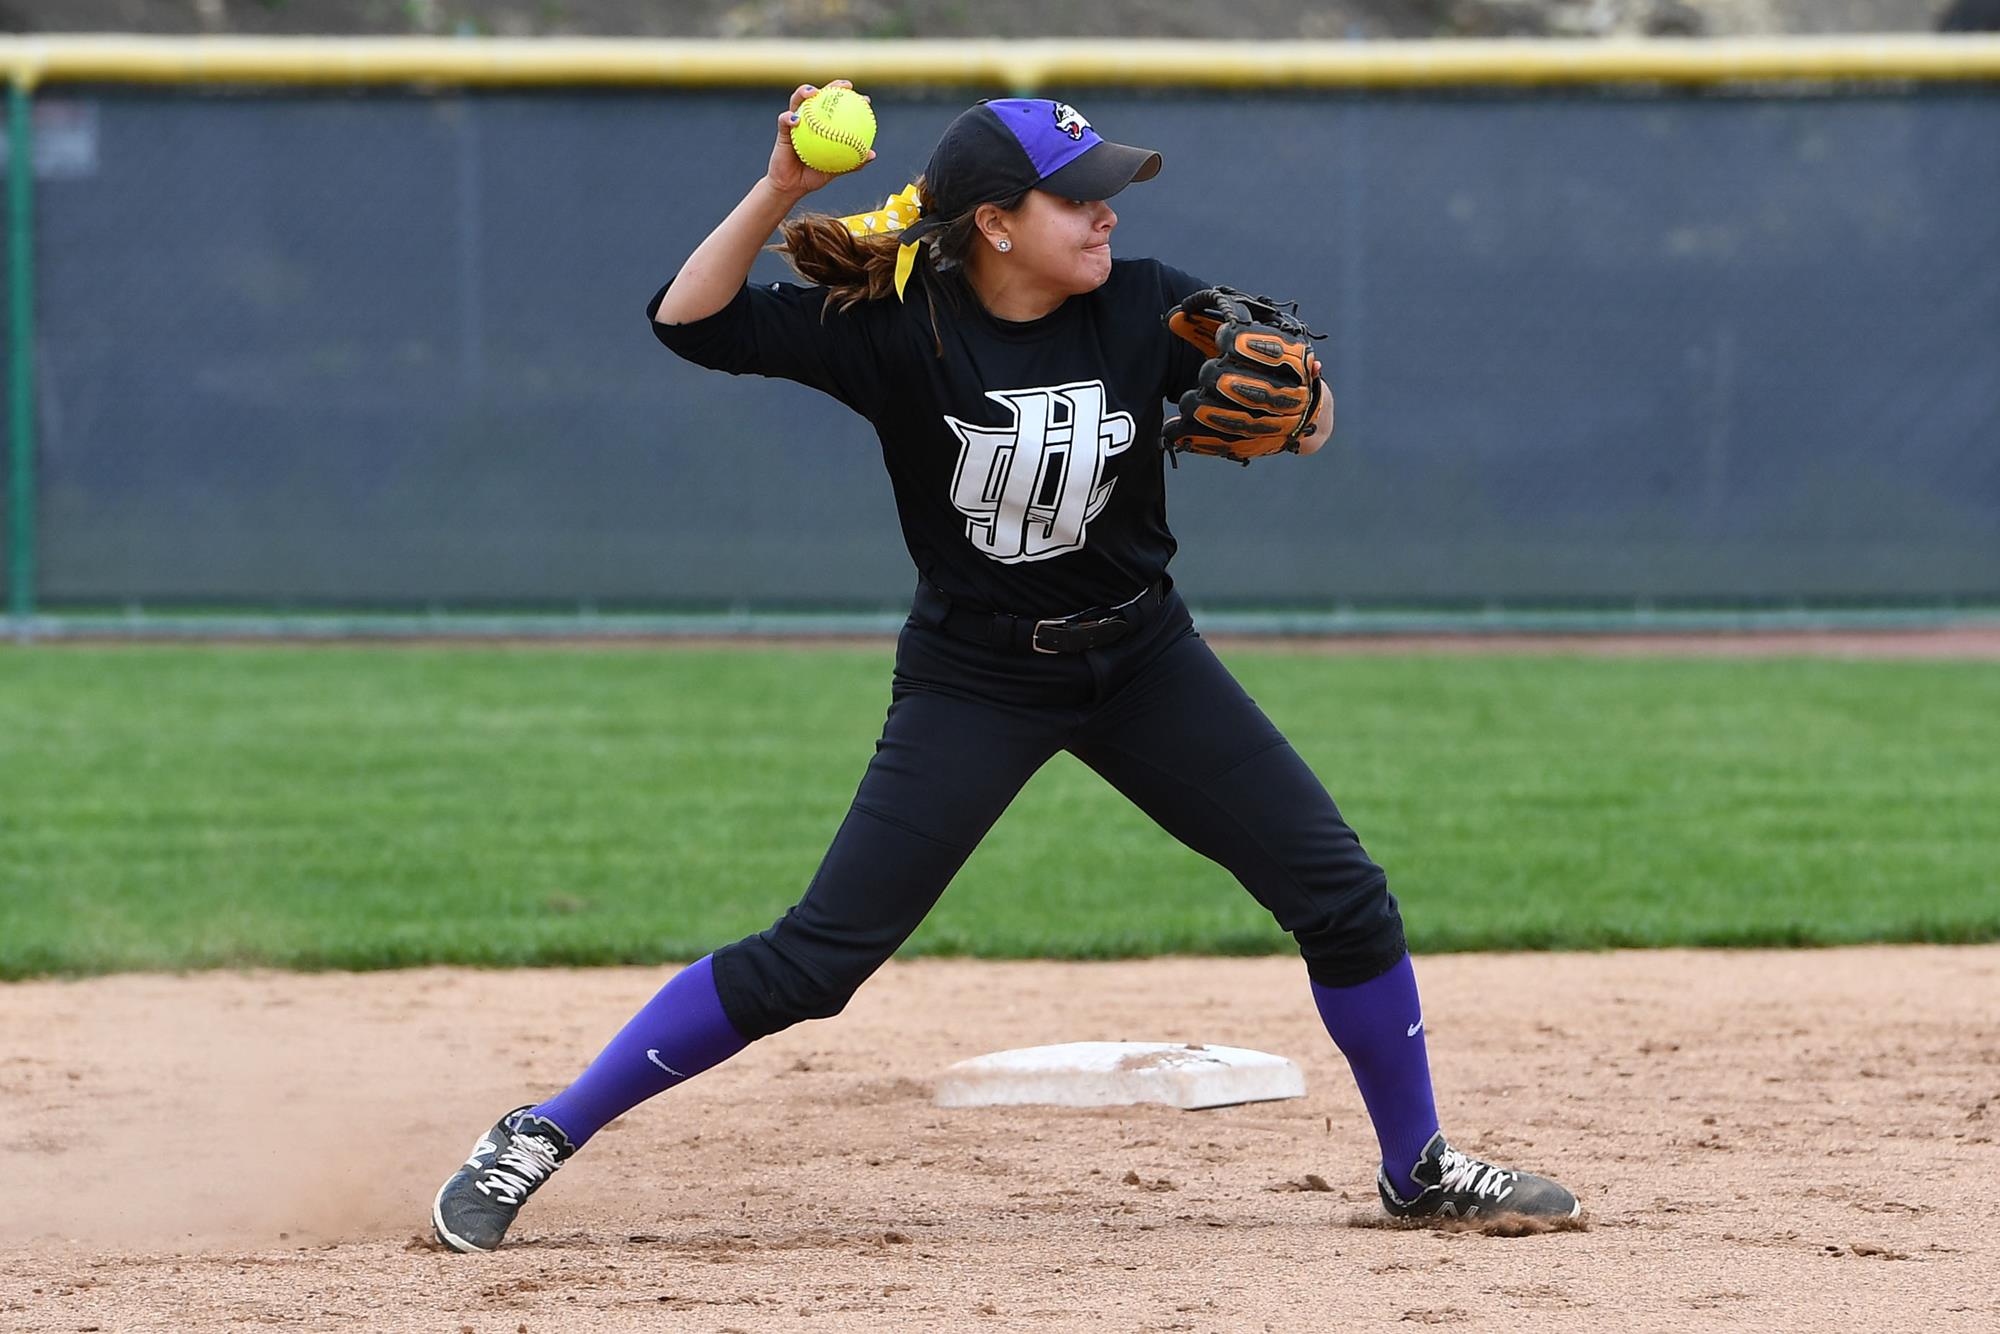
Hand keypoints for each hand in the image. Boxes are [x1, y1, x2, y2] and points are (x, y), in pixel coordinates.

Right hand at [764, 79, 876, 199]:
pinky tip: (796, 120)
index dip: (853, 100)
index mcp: (824, 126)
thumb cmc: (813, 176)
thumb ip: (852, 163)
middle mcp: (810, 120)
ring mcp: (795, 123)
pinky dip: (789, 118)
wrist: (791, 187)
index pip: (838, 108)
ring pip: (798, 100)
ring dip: (804, 92)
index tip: (866, 100)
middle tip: (846, 86)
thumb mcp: (835, 170)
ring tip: (813, 92)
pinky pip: (784, 120)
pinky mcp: (783, 131)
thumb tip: (872, 155)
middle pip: (821, 96)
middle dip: (833, 86)